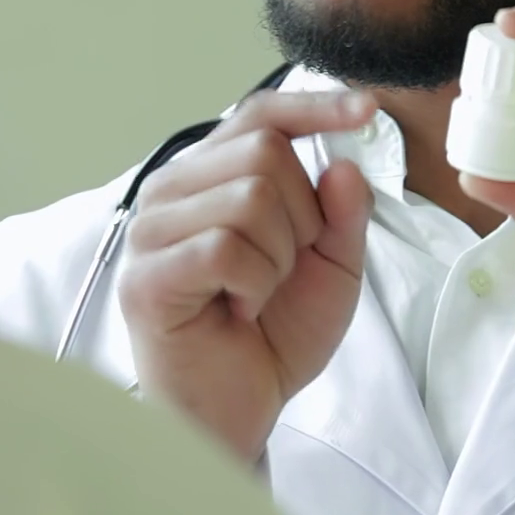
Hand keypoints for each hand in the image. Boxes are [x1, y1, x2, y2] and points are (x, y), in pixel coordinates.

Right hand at [117, 89, 377, 461]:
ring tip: (258, 292)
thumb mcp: (332, 266)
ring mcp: (152, 230)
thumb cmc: (273, 333)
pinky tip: (240, 310)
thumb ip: (342, 214)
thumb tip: (343, 163)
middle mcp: (173, 190)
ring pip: (249, 197)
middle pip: (265, 151)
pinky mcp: (148, 276)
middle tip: (284, 267)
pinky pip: (226, 248)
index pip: (261, 115)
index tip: (366, 110)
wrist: (239, 407)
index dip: (314, 107)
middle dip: (302, 215)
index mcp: (211, 175)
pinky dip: (255, 285)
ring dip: (279, 257)